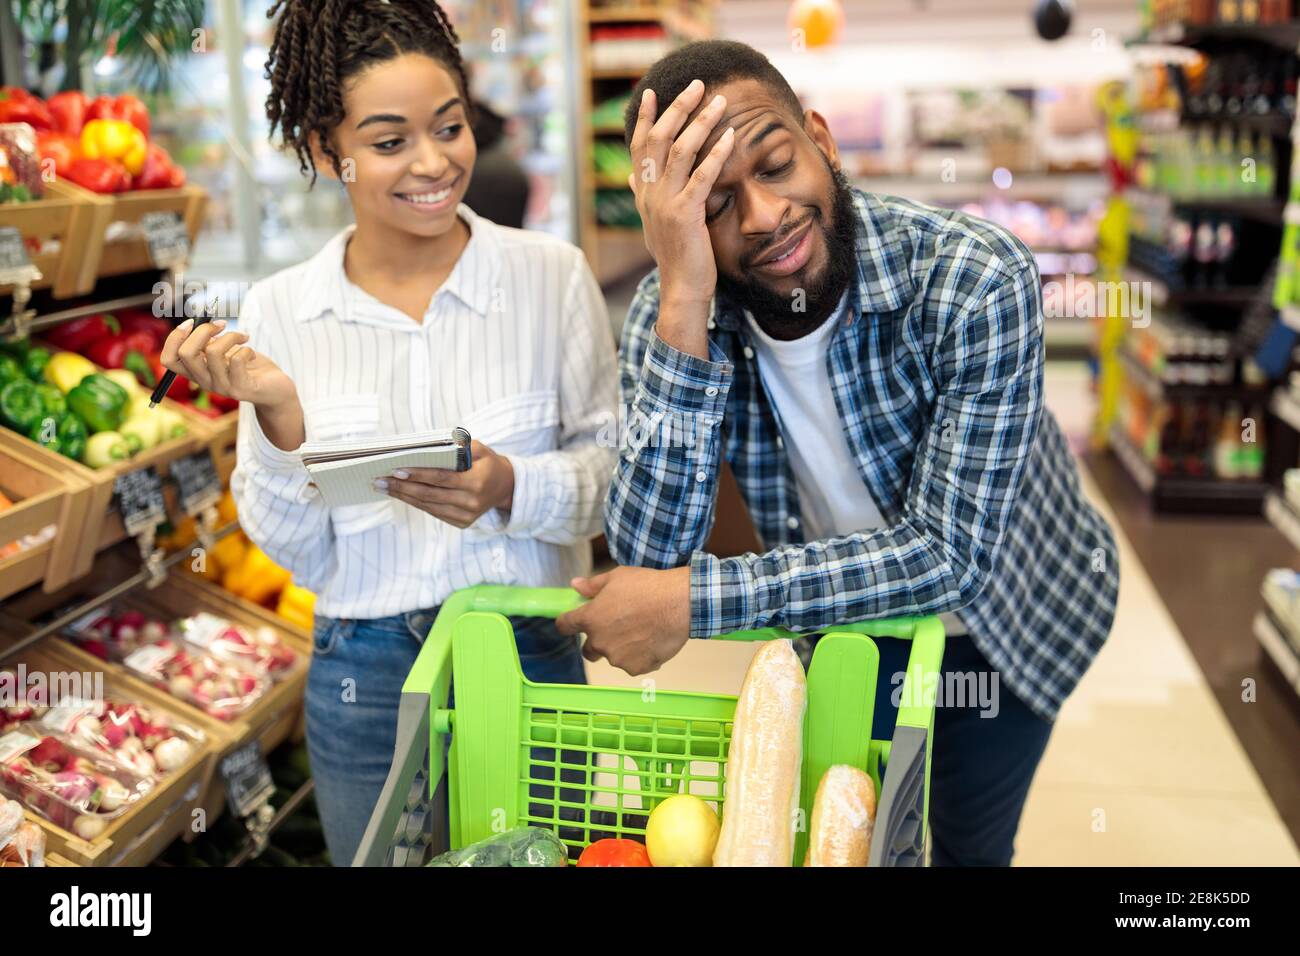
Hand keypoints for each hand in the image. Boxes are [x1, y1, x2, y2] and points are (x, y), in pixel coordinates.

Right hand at [160, 318, 296, 410]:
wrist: (275, 389)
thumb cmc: (249, 366)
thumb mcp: (225, 352)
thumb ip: (208, 342)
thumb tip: (199, 322)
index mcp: (196, 372)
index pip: (168, 359)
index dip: (175, 337)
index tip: (192, 322)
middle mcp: (204, 382)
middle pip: (186, 353)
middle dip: (203, 330)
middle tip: (222, 325)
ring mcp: (222, 388)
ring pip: (213, 352)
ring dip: (230, 336)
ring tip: (243, 337)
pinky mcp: (241, 389)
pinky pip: (237, 359)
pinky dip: (246, 349)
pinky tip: (252, 353)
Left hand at [378, 440, 513, 528]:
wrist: (506, 487)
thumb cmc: (488, 463)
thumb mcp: (480, 449)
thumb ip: (459, 446)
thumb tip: (429, 447)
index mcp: (477, 481)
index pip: (441, 478)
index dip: (418, 475)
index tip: (396, 470)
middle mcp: (471, 501)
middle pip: (430, 495)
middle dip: (402, 487)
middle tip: (379, 480)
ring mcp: (466, 515)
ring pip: (428, 506)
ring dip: (404, 496)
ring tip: (384, 487)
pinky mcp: (462, 522)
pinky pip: (434, 512)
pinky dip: (416, 503)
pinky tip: (401, 494)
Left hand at [556, 566, 691, 675]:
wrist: (679, 604)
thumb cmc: (648, 587)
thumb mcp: (617, 577)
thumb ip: (593, 585)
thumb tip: (575, 585)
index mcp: (590, 618)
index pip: (565, 625)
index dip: (567, 623)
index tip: (571, 622)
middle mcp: (599, 642)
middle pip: (588, 651)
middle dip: (596, 642)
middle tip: (615, 629)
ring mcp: (617, 658)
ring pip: (614, 657)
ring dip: (621, 648)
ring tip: (642, 632)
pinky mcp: (636, 668)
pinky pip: (633, 664)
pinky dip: (640, 656)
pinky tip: (652, 641)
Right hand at [628, 81, 735, 314]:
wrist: (681, 289)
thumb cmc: (675, 258)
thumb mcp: (654, 224)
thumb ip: (644, 196)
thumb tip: (631, 176)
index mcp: (643, 194)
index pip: (639, 146)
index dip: (647, 117)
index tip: (654, 91)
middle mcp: (649, 194)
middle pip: (658, 138)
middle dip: (678, 107)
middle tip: (698, 84)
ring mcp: (665, 203)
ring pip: (680, 150)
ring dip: (701, 121)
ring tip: (719, 101)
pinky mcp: (685, 213)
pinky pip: (702, 175)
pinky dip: (717, 153)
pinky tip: (731, 136)